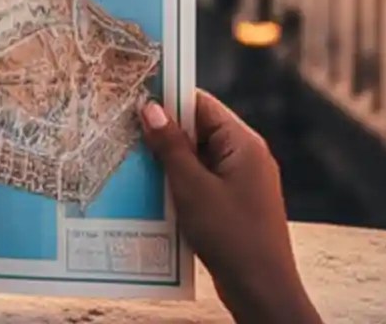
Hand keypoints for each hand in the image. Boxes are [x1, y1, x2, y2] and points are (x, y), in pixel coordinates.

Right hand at [140, 92, 320, 323]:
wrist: (262, 289)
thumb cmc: (230, 235)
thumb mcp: (192, 187)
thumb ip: (171, 145)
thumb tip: (150, 107)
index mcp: (243, 144)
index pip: (202, 105)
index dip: (169, 99)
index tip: (134, 96)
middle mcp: (247, 157)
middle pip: (200, 130)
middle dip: (164, 132)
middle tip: (124, 130)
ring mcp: (243, 181)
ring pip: (199, 158)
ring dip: (169, 161)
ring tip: (133, 161)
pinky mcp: (235, 204)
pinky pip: (203, 181)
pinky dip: (180, 182)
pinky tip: (154, 191)